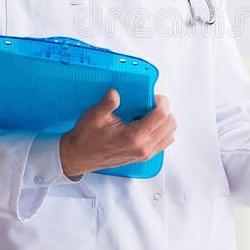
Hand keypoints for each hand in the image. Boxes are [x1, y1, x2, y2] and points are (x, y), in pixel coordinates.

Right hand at [59, 90, 175, 176]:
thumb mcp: (94, 116)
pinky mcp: (143, 157)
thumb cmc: (86, 138)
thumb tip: (115, 92)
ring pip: (170, 134)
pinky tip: (147, 125)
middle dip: (164, 110)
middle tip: (150, 104)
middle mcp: (143, 147)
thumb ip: (107, 103)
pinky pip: (163, 143)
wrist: (79, 156)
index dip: (162, 102)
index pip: (162, 116)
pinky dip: (161, 132)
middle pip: (170, 124)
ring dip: (164, 122)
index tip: (153, 96)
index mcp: (134, 136)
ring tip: (148, 115)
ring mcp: (144, 154)